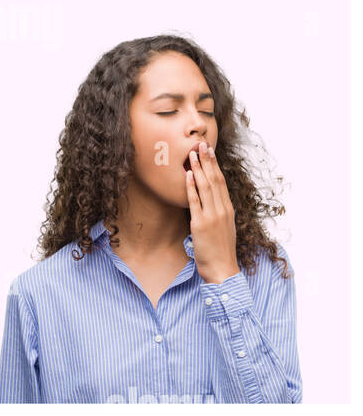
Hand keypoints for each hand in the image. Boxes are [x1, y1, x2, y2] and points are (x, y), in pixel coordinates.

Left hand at [185, 140, 238, 283]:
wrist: (223, 271)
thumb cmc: (221, 250)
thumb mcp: (223, 227)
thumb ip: (217, 211)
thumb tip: (208, 197)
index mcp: (228, 210)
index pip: (221, 182)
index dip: (215, 165)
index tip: (210, 151)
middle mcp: (222, 210)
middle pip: (214, 180)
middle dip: (207, 161)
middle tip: (201, 144)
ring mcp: (212, 217)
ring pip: (205, 187)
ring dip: (199, 169)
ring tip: (192, 154)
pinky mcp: (201, 224)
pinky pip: (195, 202)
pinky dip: (191, 187)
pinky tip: (188, 175)